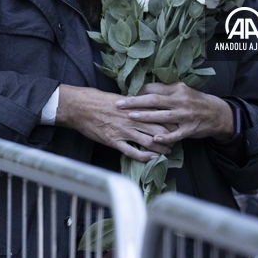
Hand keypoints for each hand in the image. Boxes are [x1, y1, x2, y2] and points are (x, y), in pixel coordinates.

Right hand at [55, 86, 174, 161]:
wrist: (79, 107)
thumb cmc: (97, 100)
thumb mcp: (119, 98)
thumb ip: (133, 103)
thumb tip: (143, 103)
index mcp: (133, 106)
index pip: (157, 113)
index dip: (169, 120)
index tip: (177, 124)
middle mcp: (131, 119)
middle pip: (157, 128)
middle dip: (169, 136)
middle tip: (177, 140)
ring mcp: (123, 131)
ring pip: (148, 141)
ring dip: (160, 147)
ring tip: (169, 151)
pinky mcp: (114, 141)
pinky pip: (132, 151)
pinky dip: (144, 156)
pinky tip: (152, 158)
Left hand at [115, 82, 233, 144]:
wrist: (216, 113)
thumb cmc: (194, 101)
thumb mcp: (181, 91)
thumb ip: (164, 91)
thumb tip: (142, 91)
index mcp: (177, 89)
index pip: (154, 89)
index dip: (138, 92)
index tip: (125, 95)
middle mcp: (180, 100)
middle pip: (154, 100)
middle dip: (135, 102)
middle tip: (119, 104)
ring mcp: (186, 115)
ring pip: (163, 116)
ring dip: (146, 117)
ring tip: (131, 117)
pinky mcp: (190, 129)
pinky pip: (176, 134)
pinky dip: (165, 137)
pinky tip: (154, 139)